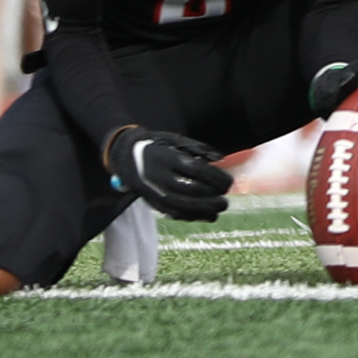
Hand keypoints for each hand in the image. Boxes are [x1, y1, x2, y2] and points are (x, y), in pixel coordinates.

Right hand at [107, 126, 232, 221]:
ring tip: (222, 205)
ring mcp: (156, 194)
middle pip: (191, 190)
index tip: (228, 180)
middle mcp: (159, 177)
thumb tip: (221, 159)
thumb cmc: (157, 147)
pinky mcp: (155, 205)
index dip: (215, 177)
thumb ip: (199, 148)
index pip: (195, 170)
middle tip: (226, 193)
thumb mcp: (175, 140)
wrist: (128, 159)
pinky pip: (178, 215)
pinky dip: (196, 216)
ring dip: (207, 209)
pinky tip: (210, 214)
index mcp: (165, 158)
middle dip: (214, 195)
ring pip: (185, 207)